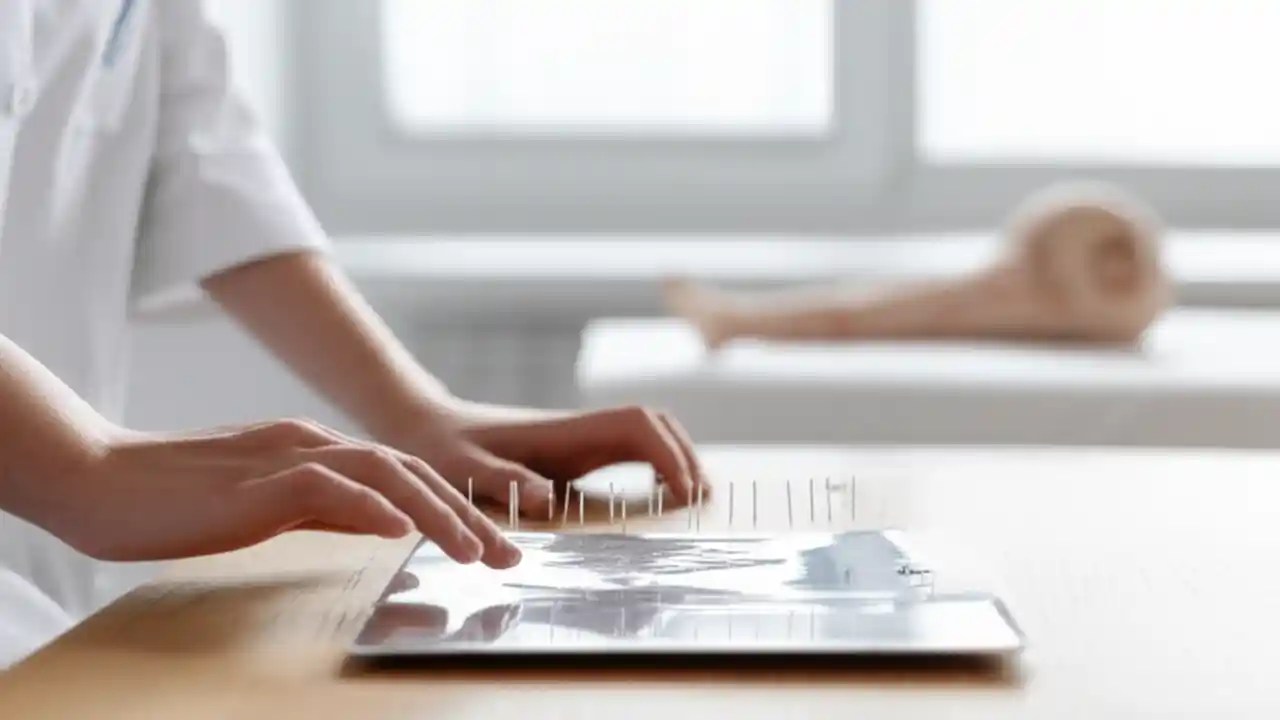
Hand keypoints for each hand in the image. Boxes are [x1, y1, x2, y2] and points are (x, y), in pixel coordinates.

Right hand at [29, 419, 520, 566]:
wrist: (100, 476)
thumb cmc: (178, 497)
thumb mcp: (269, 502)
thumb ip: (324, 506)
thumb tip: (381, 524)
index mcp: (315, 449)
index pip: (402, 474)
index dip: (453, 505)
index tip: (490, 542)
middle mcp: (311, 444)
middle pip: (410, 472)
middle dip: (466, 513)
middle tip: (507, 553)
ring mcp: (285, 456)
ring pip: (383, 475)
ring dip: (437, 512)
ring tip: (475, 550)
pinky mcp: (255, 481)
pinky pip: (326, 488)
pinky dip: (369, 506)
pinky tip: (402, 530)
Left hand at [396, 405, 707, 518]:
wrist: (426, 427)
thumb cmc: (443, 450)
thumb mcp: (464, 469)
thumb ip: (504, 481)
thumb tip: (545, 499)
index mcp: (563, 430)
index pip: (636, 425)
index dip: (667, 453)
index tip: (683, 490)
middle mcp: (580, 428)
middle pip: (653, 423)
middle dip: (684, 454)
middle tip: (703, 498)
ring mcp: (581, 436)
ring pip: (648, 431)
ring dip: (676, 456)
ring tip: (695, 496)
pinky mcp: (576, 448)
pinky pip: (631, 447)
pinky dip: (658, 463)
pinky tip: (662, 492)